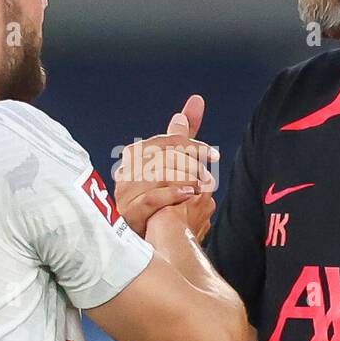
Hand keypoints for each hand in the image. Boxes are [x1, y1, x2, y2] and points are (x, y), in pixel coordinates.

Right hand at [114, 94, 218, 236]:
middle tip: (208, 177)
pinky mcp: (129, 213)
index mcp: (135, 155)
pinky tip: (189, 194)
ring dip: (184, 179)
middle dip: (189, 164)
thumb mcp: (172, 163)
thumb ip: (183, 133)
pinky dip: (172, 194)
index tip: (214, 155)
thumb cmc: (160, 199)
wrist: (150, 240)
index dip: (193, 146)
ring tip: (200, 187)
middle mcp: (126, 170)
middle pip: (162, 156)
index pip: (166, 142)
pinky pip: (151, 198)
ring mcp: (125, 192)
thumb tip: (197, 100)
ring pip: (157, 174)